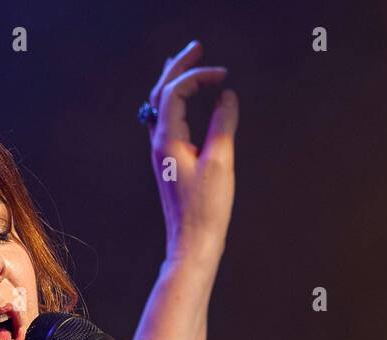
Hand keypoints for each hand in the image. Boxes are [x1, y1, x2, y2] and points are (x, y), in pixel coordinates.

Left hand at [145, 40, 237, 260]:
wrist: (192, 244)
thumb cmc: (206, 210)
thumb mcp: (221, 163)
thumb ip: (223, 125)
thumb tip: (227, 97)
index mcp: (167, 140)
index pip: (175, 92)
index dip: (198, 76)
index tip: (224, 76)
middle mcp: (159, 144)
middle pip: (160, 94)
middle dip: (178, 68)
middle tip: (196, 48)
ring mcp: (162, 154)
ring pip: (160, 107)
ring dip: (173, 83)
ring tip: (186, 65)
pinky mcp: (170, 164)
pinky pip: (167, 122)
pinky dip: (175, 103)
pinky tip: (185, 105)